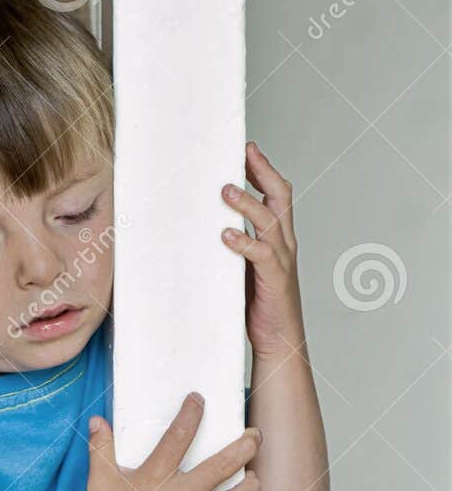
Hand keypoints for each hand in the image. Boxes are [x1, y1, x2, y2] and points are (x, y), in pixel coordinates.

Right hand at [80, 394, 261, 490]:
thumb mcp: (98, 480)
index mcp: (157, 475)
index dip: (192, 412)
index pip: (180, 434)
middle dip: (247, 446)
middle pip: (225, 464)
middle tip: (254, 436)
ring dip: (252, 485)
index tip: (198, 401)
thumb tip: (97, 422)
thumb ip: (100, 447)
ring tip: (253, 477)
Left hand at [222, 141, 303, 356]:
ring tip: (226, 191)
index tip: (247, 150)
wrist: (280, 341)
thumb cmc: (260, 305)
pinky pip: (262, 255)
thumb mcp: (245, 268)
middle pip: (280, 196)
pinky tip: (226, 236)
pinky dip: (244, 243)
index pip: (276, 194)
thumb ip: (234, 248)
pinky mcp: (275, 279)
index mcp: (279, 238)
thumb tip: (206, 230)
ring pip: (270, 221)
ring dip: (248, 204)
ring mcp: (282, 260)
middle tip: (243, 153)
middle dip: (262, 171)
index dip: (264, 170)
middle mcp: (284, 243)